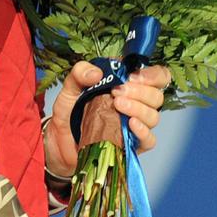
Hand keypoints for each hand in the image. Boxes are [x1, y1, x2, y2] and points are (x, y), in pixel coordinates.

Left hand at [44, 61, 171, 176]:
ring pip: (153, 116)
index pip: (156, 77)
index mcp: (126, 85)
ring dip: (138, 108)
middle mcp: (136, 103)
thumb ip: (79, 73)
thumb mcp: (70, 87)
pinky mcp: (132, 144)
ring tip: (118, 105)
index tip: (133, 77)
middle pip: (156, 96)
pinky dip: (142, 131)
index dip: (152, 75)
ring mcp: (135, 125)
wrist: (59, 140)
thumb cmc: (69, 112)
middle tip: (117, 92)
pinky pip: (149, 139)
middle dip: (140, 91)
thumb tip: (96, 72)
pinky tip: (130, 124)